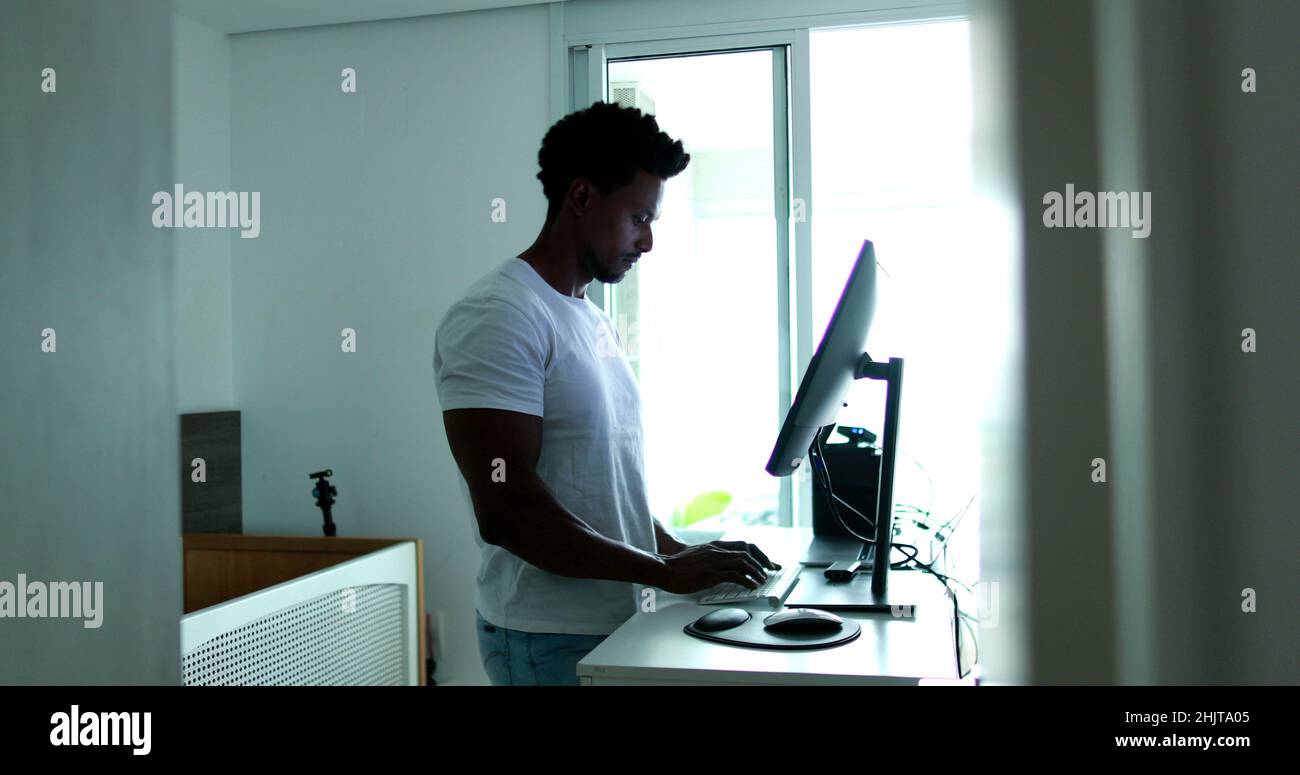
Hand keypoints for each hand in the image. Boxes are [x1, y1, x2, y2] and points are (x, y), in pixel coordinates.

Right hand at [654, 541, 781, 594]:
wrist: (663, 568)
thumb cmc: (677, 567)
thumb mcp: (698, 558)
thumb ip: (711, 560)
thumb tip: (723, 570)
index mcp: (715, 546)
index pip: (743, 545)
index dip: (758, 553)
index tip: (767, 562)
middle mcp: (717, 551)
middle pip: (747, 552)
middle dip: (762, 562)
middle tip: (771, 571)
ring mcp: (714, 561)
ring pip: (744, 562)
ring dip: (756, 571)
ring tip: (762, 580)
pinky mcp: (711, 573)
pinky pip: (735, 575)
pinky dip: (747, 580)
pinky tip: (751, 586)